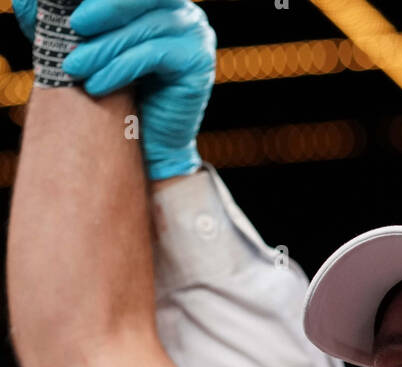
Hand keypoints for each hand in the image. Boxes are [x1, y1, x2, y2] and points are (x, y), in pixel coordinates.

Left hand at [15, 0, 215, 180]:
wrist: (149, 148)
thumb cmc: (119, 95)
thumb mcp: (97, 47)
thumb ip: (78, 18)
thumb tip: (35, 1)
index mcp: (160, 0)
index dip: (103, 0)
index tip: (73, 12)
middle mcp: (183, 10)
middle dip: (102, 9)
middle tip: (71, 26)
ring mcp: (195, 34)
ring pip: (142, 28)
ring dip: (103, 48)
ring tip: (73, 65)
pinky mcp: (197, 62)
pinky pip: (152, 55)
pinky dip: (120, 68)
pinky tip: (95, 84)